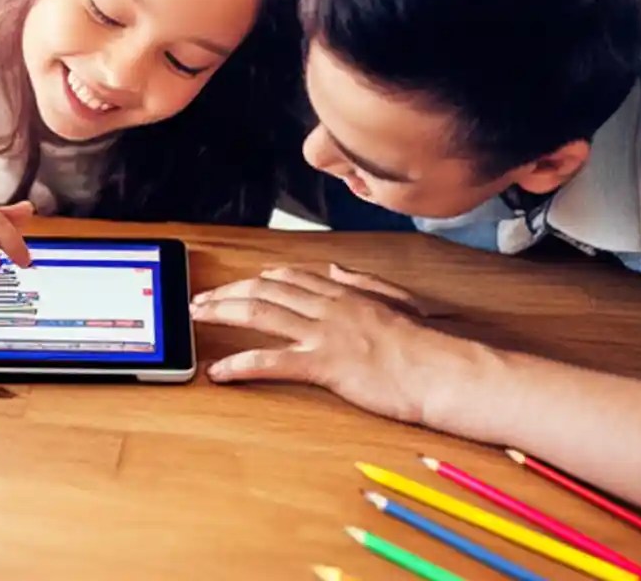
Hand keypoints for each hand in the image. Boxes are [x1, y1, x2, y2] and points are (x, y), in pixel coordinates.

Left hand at [190, 264, 481, 423]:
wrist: (444, 371)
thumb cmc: (426, 347)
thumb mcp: (397, 302)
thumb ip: (363, 282)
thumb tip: (336, 268)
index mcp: (345, 292)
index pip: (289, 276)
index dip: (256, 278)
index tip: (236, 283)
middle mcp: (329, 306)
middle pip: (265, 289)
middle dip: (227, 292)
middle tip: (200, 300)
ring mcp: (324, 333)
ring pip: (260, 313)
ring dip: (222, 313)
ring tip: (197, 319)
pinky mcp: (323, 364)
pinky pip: (270, 361)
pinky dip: (239, 364)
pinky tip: (219, 371)